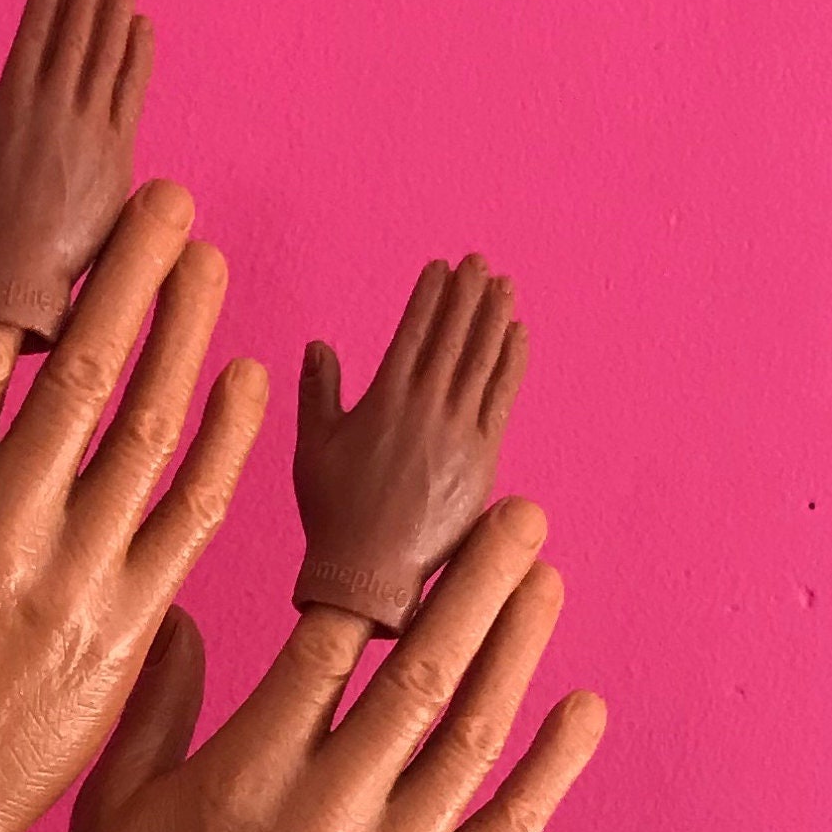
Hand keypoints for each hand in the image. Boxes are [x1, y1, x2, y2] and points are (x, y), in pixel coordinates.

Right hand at [0, 0, 152, 342]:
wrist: (14, 280)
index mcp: (11, 103)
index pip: (35, 31)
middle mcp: (54, 108)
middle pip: (77, 33)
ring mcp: (91, 130)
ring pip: (108, 55)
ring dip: (116, 11)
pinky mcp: (118, 156)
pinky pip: (131, 92)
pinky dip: (138, 57)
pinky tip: (142, 29)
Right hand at [0, 180, 264, 831]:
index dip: (34, 274)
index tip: (71, 219)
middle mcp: (3, 529)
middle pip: (83, 372)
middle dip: (130, 276)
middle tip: (168, 201)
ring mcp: (74, 583)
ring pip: (147, 434)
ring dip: (185, 338)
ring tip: (207, 261)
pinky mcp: (124, 637)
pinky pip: (189, 525)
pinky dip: (223, 450)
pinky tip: (246, 389)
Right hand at [7, 500, 602, 831]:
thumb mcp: (110, 815)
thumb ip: (155, 707)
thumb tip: (184, 614)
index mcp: (245, 773)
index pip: (329, 645)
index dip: (379, 574)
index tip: (413, 521)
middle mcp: (325, 811)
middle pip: (420, 672)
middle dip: (475, 585)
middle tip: (519, 515)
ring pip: (473, 738)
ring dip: (518, 651)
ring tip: (546, 582)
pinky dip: (551, 768)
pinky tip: (581, 709)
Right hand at [292, 254, 526, 630]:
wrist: (368, 569)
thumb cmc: (334, 512)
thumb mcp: (312, 446)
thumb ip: (318, 390)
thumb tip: (318, 345)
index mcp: (384, 399)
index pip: (414, 331)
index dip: (430, 296)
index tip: (441, 268)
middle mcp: (426, 407)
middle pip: (454, 336)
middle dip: (468, 294)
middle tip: (479, 261)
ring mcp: (459, 431)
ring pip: (482, 359)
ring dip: (494, 317)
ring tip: (503, 285)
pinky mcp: (483, 458)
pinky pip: (501, 398)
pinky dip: (511, 362)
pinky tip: (518, 334)